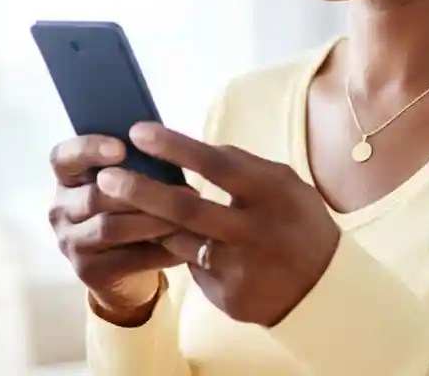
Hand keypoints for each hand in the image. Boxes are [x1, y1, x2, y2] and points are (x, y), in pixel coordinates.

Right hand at [48, 134, 189, 322]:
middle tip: (184, 190)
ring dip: (152, 221)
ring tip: (187, 216)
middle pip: (94, 195)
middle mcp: (60, 209)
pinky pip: (127, 258)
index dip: (89, 149)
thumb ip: (137, 166)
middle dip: (140, 191)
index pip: (63, 157)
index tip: (122, 147)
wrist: (124, 271)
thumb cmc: (130, 213)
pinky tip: (185, 246)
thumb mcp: (128, 185)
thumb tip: (170, 144)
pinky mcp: (87, 270)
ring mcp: (70, 242)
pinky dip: (160, 251)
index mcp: (67, 179)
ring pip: (111, 227)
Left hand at [95, 123, 340, 327]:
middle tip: (105, 177)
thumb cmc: (297, 224)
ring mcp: (241, 269)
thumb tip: (193, 150)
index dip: (174, 147)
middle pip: (187, 209)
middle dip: (140, 191)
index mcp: (273, 194)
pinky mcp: (228, 297)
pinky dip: (173, 249)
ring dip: (146, 222)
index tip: (138, 132)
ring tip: (117, 205)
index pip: (217, 165)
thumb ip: (243, 167)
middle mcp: (256, 232)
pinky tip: (157, 237)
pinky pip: (190, 267)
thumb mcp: (284, 186)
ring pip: (179, 241)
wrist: (323, 293)